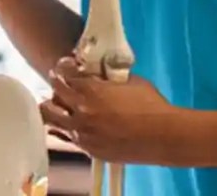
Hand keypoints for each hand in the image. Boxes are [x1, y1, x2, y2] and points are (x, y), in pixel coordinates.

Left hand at [40, 56, 185, 164]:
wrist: (164, 137)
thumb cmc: (151, 106)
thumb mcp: (130, 81)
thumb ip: (110, 77)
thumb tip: (102, 75)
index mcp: (90, 91)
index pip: (62, 74)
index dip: (64, 67)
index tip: (68, 65)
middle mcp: (80, 112)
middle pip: (52, 96)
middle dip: (55, 87)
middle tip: (60, 84)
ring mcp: (83, 133)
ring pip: (52, 119)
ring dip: (53, 109)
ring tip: (57, 105)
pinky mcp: (89, 149)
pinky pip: (66, 137)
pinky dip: (63, 129)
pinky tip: (67, 125)